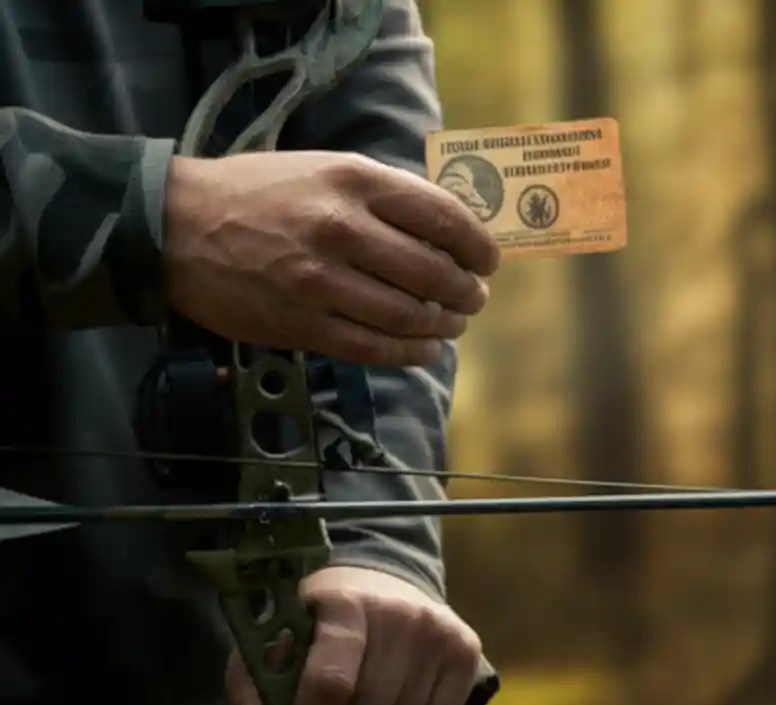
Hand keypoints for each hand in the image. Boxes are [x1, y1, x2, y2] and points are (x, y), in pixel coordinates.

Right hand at [163, 151, 500, 365]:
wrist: (175, 226)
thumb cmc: (259, 192)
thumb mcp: (327, 169)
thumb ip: (387, 196)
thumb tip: (452, 232)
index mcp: (355, 181)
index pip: (444, 218)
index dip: (478, 246)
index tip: (488, 261)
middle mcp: (342, 228)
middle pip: (434, 272)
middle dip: (466, 292)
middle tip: (473, 298)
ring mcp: (320, 281)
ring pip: (409, 316)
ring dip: (443, 326)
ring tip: (451, 324)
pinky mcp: (301, 324)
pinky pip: (373, 347)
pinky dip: (410, 353)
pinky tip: (424, 350)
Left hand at [226, 566, 484, 704]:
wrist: (383, 584)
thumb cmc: (318, 622)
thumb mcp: (278, 640)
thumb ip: (258, 684)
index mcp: (342, 602)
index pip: (331, 681)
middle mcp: (398, 610)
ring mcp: (436, 628)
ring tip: (365, 704)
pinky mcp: (466, 646)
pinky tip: (397, 704)